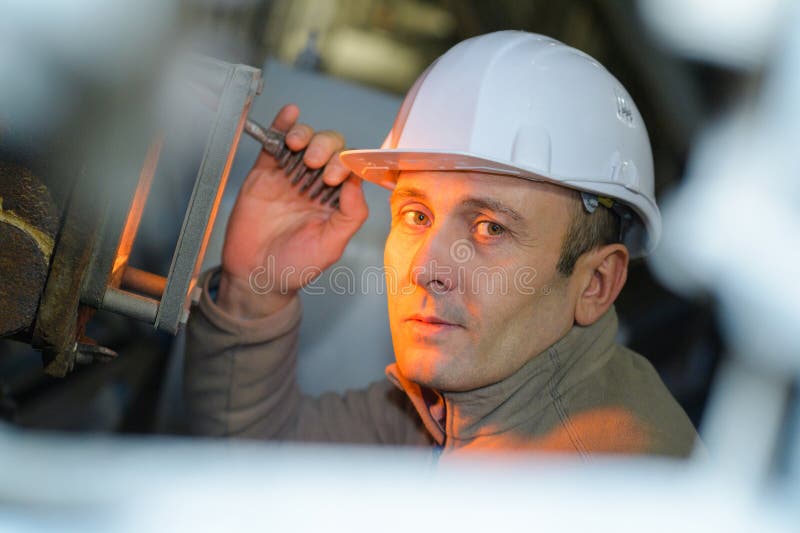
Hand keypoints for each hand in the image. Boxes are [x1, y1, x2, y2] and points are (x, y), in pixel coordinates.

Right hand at [218, 104, 367, 318]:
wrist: (254, 276)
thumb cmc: (295, 266)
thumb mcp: (331, 246)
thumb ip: (350, 215)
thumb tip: (356, 181)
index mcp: (336, 200)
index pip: (349, 168)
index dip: (345, 164)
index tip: (333, 178)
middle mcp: (316, 185)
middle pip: (329, 148)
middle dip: (326, 147)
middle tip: (315, 164)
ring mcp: (290, 176)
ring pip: (305, 141)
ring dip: (306, 135)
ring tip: (298, 146)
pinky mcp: (264, 173)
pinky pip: (275, 143)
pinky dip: (282, 124)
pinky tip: (290, 113)